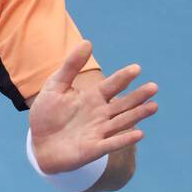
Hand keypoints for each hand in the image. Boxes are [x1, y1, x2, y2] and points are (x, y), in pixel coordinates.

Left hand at [30, 41, 158, 173]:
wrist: (37, 142)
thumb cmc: (47, 114)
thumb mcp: (55, 86)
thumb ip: (71, 66)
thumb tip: (87, 42)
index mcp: (93, 97)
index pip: (112, 85)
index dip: (123, 77)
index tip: (136, 68)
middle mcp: (100, 114)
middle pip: (123, 104)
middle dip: (138, 96)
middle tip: (154, 87)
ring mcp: (98, 132)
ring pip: (122, 122)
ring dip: (137, 115)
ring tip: (154, 106)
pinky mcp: (92, 149)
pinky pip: (111, 143)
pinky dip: (124, 140)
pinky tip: (139, 134)